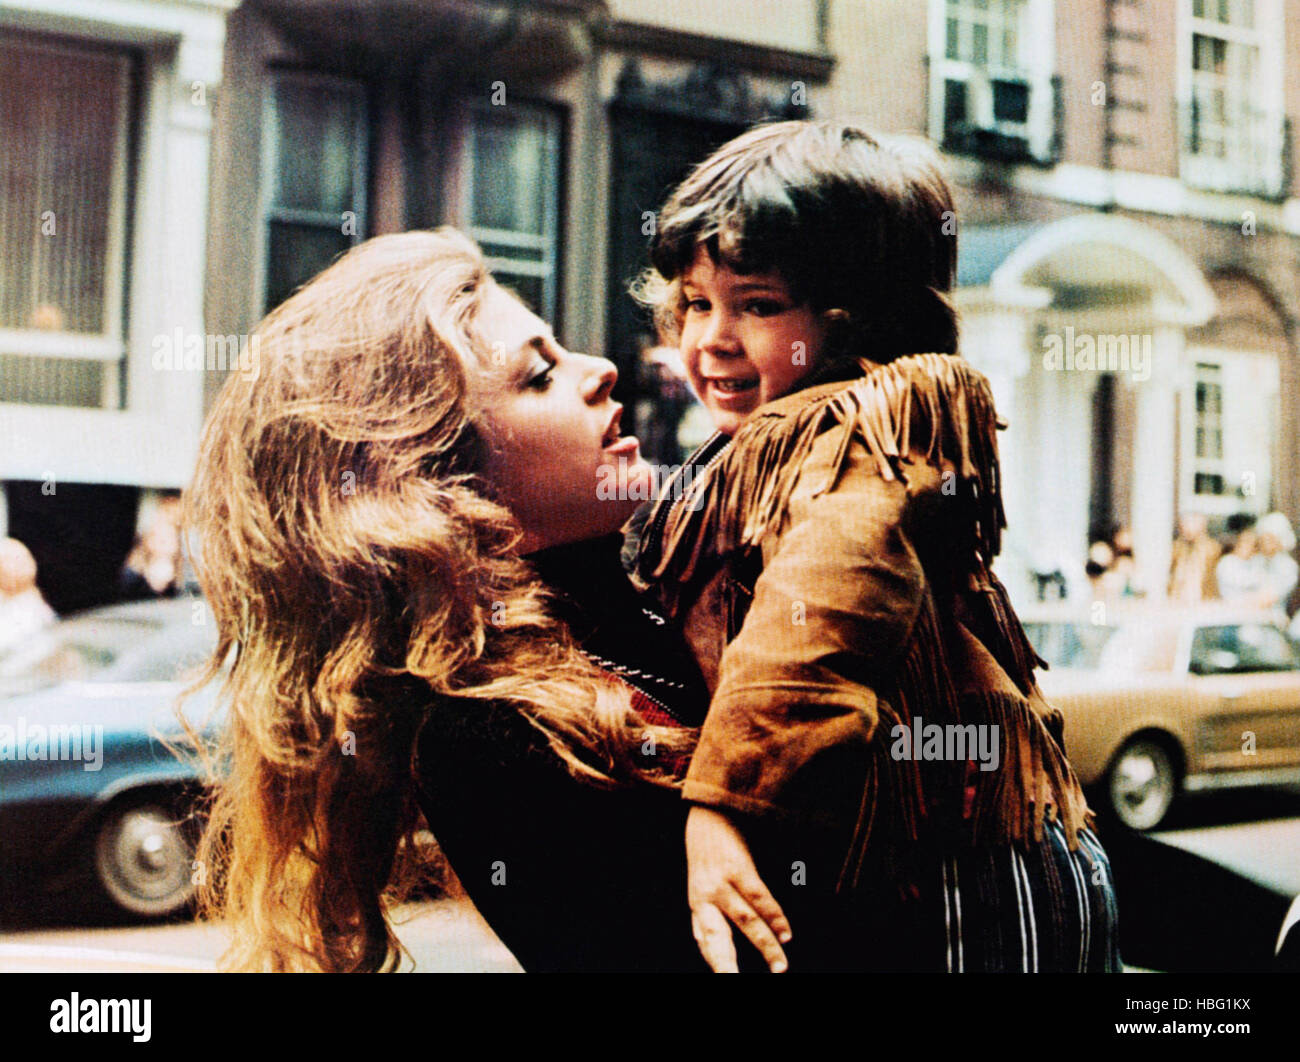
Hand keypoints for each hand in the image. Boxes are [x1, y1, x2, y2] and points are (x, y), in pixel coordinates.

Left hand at [685, 805, 791, 972]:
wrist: (708, 810)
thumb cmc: (705, 851)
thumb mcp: (697, 884)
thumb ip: (700, 914)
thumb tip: (701, 942)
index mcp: (696, 903)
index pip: (705, 942)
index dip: (715, 962)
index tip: (726, 979)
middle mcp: (704, 896)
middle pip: (717, 939)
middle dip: (727, 965)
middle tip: (734, 982)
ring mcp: (721, 882)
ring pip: (746, 922)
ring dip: (765, 946)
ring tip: (780, 967)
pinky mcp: (738, 867)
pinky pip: (759, 898)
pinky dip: (774, 917)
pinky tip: (786, 933)